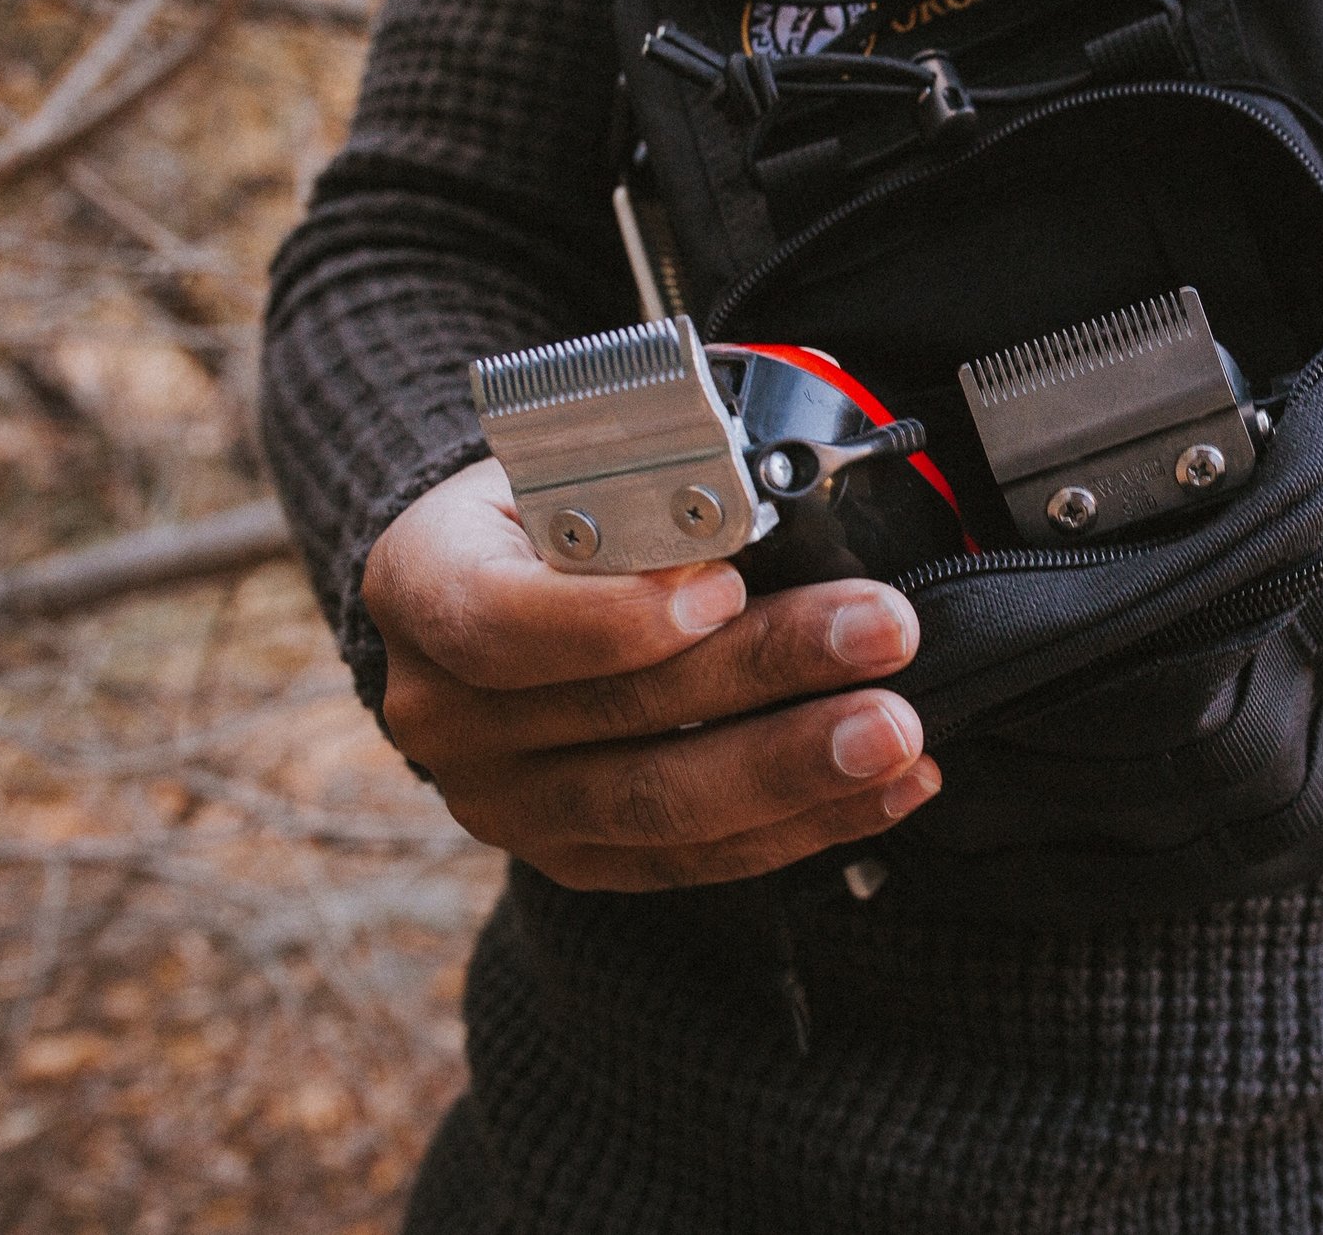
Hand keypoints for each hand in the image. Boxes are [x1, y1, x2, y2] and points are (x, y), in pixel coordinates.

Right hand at [361, 457, 938, 890]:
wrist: (499, 594)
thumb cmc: (554, 511)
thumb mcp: (564, 464)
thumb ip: (639, 491)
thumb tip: (763, 505)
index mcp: (423, 588)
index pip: (498, 620)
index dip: (612, 617)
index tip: (723, 587)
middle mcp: (445, 712)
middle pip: (613, 713)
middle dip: (766, 675)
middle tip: (881, 634)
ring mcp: (506, 801)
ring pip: (661, 804)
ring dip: (799, 768)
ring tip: (899, 731)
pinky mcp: (575, 856)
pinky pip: (696, 858)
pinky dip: (807, 824)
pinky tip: (892, 788)